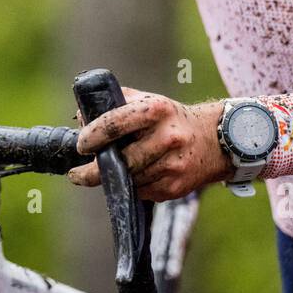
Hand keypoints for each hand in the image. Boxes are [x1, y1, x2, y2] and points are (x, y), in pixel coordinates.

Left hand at [67, 87, 232, 201]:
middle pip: (121, 161)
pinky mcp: (174, 188)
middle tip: (77, 174)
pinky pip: (141, 191)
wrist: (215, 141)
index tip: (80, 145)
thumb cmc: (171, 119)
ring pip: (129, 179)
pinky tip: (136, 176)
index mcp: (157, 111)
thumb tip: (80, 116)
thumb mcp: (149, 101)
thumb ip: (115, 103)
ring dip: (114, 179)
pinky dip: (133, 185)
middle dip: (93, 171)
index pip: (115, 123)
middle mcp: (167, 138)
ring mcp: (172, 165)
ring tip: (108, 172)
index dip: (93, 136)